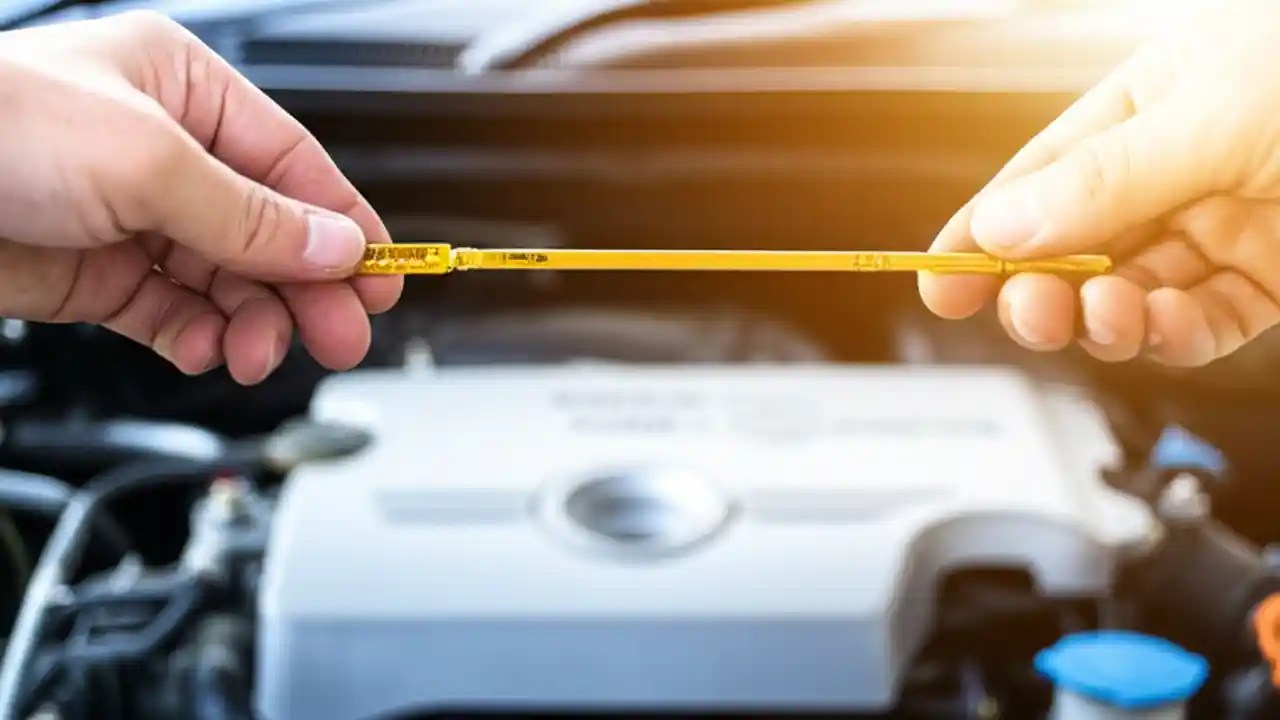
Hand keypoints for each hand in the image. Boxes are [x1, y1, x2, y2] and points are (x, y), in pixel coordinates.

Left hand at [0, 11, 401, 383]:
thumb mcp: (149, 161)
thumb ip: (251, 215)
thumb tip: (334, 245)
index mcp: (186, 91)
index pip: (293, 165)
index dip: (343, 225)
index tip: (384, 276)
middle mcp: (166, 152)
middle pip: (268, 233)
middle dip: (304, 288)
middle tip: (339, 336)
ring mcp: (133, 215)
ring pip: (227, 282)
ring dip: (252, 321)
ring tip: (258, 351)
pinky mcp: (100, 272)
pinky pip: (175, 313)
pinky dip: (199, 338)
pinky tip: (210, 349)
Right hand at [918, 0, 1279, 367]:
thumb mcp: (1210, 114)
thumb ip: (1103, 179)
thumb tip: (1003, 226)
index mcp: (1143, 105)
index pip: (1037, 179)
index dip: (981, 230)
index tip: (939, 279)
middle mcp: (1175, 169)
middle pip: (1077, 246)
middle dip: (1043, 285)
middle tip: (1026, 310)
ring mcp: (1225, 223)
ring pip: (1135, 291)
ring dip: (1110, 316)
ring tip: (1107, 317)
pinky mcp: (1273, 275)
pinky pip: (1206, 320)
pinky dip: (1178, 334)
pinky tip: (1166, 326)